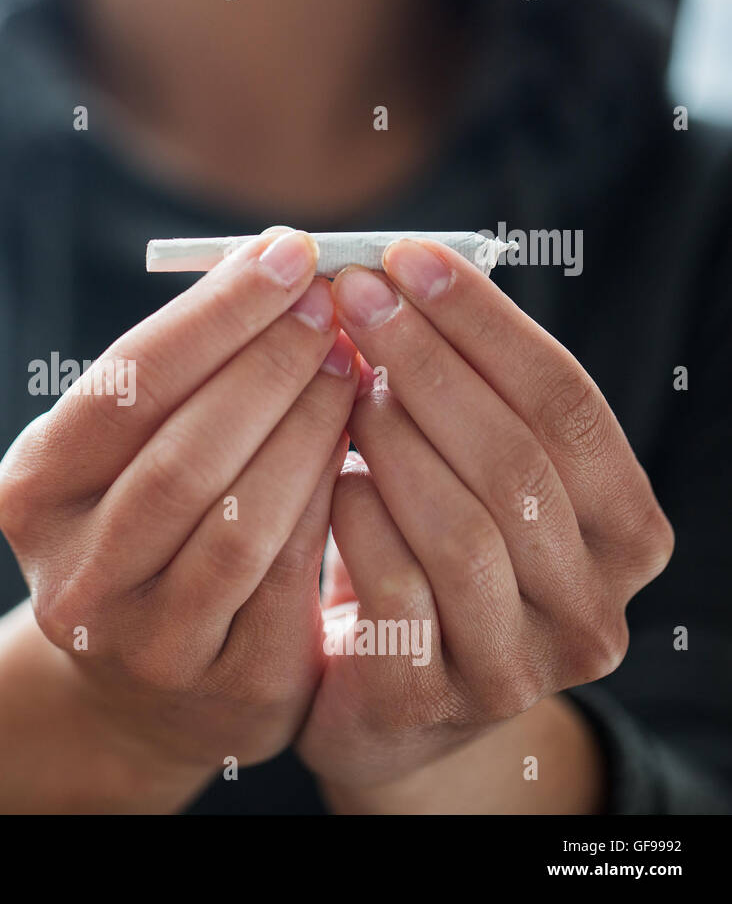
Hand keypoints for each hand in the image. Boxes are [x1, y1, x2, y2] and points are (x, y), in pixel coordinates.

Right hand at [0, 228, 358, 780]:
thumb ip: (173, 377)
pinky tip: (362, 441)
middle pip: (183, 456)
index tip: (290, 252)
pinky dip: (331, 496)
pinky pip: (291, 576)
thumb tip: (274, 263)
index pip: (125, 389)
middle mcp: (74, 577)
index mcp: (30, 496)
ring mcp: (146, 643)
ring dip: (309, 428)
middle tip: (335, 304)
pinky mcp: (228, 686)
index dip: (214, 316)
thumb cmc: (141, 527)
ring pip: (240, 521)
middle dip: (269, 366)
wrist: (142, 685)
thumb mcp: (117, 454)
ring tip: (354, 363)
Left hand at [296, 238, 673, 792]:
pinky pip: (396, 592)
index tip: (407, 255)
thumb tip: (391, 272)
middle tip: (352, 297)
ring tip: (341, 383)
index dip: (486, 323)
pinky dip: (360, 519)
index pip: (568, 405)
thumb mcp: (468, 477)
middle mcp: (593, 606)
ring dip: (394, 439)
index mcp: (625, 532)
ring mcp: (519, 666)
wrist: (387, 702)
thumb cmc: (425, 559)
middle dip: (429, 363)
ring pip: (466, 529)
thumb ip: (462, 394)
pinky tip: (331, 475)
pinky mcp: (435, 702)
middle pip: (519, 461)